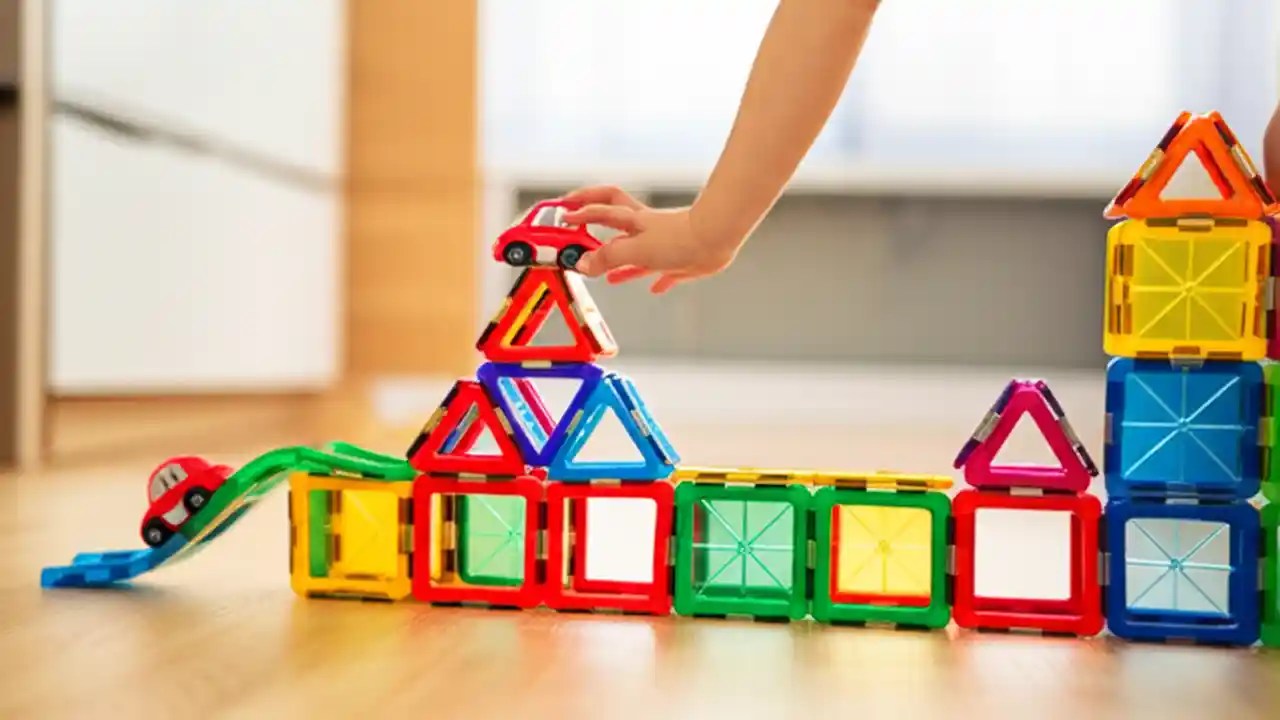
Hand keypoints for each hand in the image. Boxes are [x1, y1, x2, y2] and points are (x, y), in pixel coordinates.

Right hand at [560, 186, 738, 293]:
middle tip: (579, 217)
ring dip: (619, 260)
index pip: (599, 210)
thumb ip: (608, 257)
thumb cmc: (680, 239)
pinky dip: (655, 278)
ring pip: (634, 251)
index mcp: (632, 222)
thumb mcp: (635, 250)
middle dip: (595, 213)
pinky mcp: (678, 261)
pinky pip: (663, 271)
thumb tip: (584, 264)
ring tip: (607, 274)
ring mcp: (661, 245)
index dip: (580, 211)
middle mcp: (644, 230)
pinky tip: (653, 289)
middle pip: (613, 217)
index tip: (563, 217)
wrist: (715, 240)